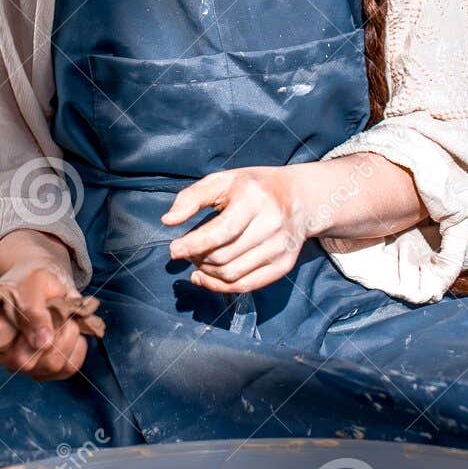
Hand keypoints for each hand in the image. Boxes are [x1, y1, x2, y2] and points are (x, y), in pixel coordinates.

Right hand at [0, 255, 91, 380]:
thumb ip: (33, 309)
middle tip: (53, 308)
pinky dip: (77, 344)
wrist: (42, 285)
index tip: (37, 313)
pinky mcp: (42, 373)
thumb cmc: (32, 281)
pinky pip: (69, 366)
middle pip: (24, 360)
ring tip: (61, 317)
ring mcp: (20, 367)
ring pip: (51, 364)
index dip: (17, 331)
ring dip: (67, 335)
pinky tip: (67, 330)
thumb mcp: (33, 283)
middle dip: (50, 330)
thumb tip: (42, 343)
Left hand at [161, 166, 305, 293]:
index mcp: (255, 199)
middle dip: (197, 258)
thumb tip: (168, 221)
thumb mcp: (222, 181)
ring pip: (232, 274)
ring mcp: (280, 247)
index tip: (174, 250)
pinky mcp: (284, 265)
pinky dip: (220, 287)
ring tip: (196, 262)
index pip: (221, 231)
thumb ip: (192, 197)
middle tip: (186, 251)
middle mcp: (272, 224)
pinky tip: (205, 278)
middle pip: (224, 256)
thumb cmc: (253, 187)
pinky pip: (247, 286)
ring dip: (206, 273)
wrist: (300, 198)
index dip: (194, 244)